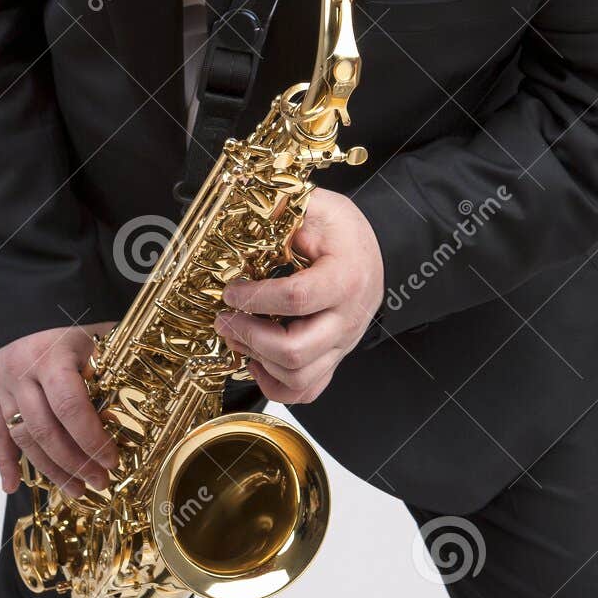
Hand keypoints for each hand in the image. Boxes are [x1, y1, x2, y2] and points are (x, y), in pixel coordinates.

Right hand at [0, 321, 119, 498]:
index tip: (111, 460)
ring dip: (50, 469)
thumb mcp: (97, 336)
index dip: (91, 438)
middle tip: (99, 482)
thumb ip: (113, 367)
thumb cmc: (70, 324)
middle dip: (75, 462)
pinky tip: (12, 486)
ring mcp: (3, 387)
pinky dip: (4, 462)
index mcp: (53, 356)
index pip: (70, 406)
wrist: (26, 307)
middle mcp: (23, 373)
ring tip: (75, 490)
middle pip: (46, 429)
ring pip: (23, 438)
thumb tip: (149, 400)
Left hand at [213, 187, 384, 404]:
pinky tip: (258, 361)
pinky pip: (307, 390)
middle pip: (296, 351)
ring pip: (299, 378)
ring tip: (236, 336)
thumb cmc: (344, 231)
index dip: (256, 298)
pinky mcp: (334, 358)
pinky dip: (276, 385)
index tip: (231, 291)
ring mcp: (342, 344)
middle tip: (225, 319)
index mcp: (346, 277)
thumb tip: (246, 215)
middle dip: (250, 337)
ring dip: (258, 361)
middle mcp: (347, 318)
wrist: (373, 251)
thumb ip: (284, 208)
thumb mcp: (318, 207)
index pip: (297, 298)